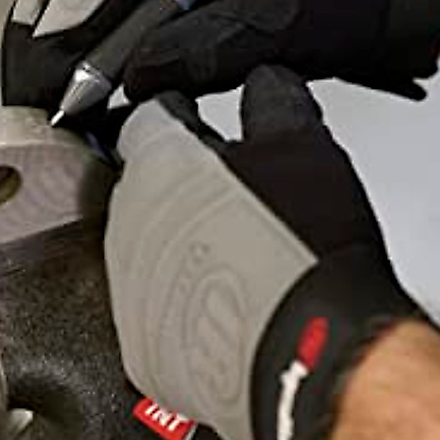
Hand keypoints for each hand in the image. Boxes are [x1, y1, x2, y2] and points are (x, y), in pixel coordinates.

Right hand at [1, 0, 439, 112]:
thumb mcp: (279, 27)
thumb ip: (207, 49)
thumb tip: (130, 79)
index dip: (77, 3)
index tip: (53, 62)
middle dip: (48, 30)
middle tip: (31, 96)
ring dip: (55, 38)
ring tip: (39, 97)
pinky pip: (102, 3)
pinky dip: (81, 42)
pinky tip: (72, 84)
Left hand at [105, 65, 420, 439]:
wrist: (311, 357)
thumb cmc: (306, 253)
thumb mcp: (304, 144)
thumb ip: (273, 101)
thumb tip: (263, 82)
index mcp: (159, 161)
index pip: (153, 116)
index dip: (187, 115)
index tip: (205, 124)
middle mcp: (128, 222)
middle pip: (148, 185)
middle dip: (185, 186)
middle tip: (237, 197)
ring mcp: (129, 291)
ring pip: (149, 249)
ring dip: (183, 246)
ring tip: (242, 259)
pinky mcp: (142, 350)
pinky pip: (157, 313)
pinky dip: (185, 307)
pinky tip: (230, 309)